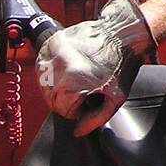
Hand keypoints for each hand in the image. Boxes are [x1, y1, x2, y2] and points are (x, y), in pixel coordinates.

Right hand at [36, 0, 155, 137]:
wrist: (124, 33)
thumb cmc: (122, 65)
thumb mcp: (116, 98)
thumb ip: (96, 119)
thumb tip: (78, 131)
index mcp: (73, 83)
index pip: (62, 110)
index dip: (77, 109)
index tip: (88, 101)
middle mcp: (59, 67)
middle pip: (50, 98)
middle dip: (65, 100)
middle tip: (82, 92)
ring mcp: (54, 52)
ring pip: (43, 82)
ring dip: (56, 86)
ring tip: (75, 80)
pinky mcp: (53, 41)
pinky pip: (41, 64)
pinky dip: (50, 70)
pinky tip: (66, 69)